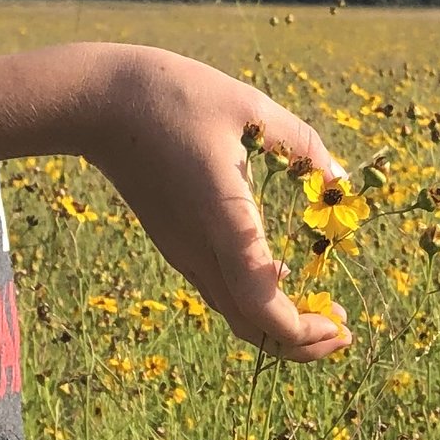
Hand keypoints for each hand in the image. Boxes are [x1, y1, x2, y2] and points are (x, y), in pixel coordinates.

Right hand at [83, 49, 351, 361]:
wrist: (98, 104)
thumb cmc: (174, 97)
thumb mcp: (250, 108)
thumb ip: (302, 146)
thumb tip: (341, 180)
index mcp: (223, 220)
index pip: (262, 306)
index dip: (304, 330)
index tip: (341, 324)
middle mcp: (199, 250)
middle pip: (251, 328)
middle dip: (301, 342)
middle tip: (342, 329)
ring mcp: (183, 252)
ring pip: (235, 316)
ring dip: (280, 325)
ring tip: (321, 310)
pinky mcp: (176, 245)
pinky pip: (221, 292)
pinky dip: (257, 303)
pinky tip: (280, 277)